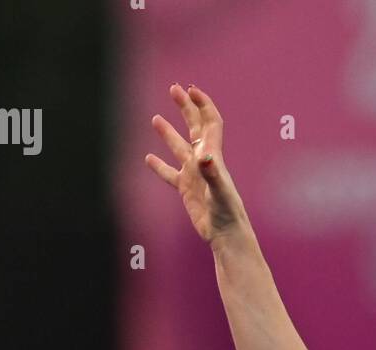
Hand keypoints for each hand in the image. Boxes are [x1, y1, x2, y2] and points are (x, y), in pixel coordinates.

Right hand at [144, 83, 245, 243]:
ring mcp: (194, 175)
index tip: (190, 89)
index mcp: (213, 156)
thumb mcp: (220, 192)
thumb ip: (212, 173)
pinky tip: (148, 159)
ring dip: (168, 133)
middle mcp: (203, 162)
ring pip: (179, 148)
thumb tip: (204, 157)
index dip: (202, 105)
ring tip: (156, 119)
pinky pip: (170, 174)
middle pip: (194, 128)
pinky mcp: (186, 190)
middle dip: (185, 108)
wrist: (226, 235)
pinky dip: (159, 166)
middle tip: (174, 88)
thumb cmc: (227, 214)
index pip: (209, 123)